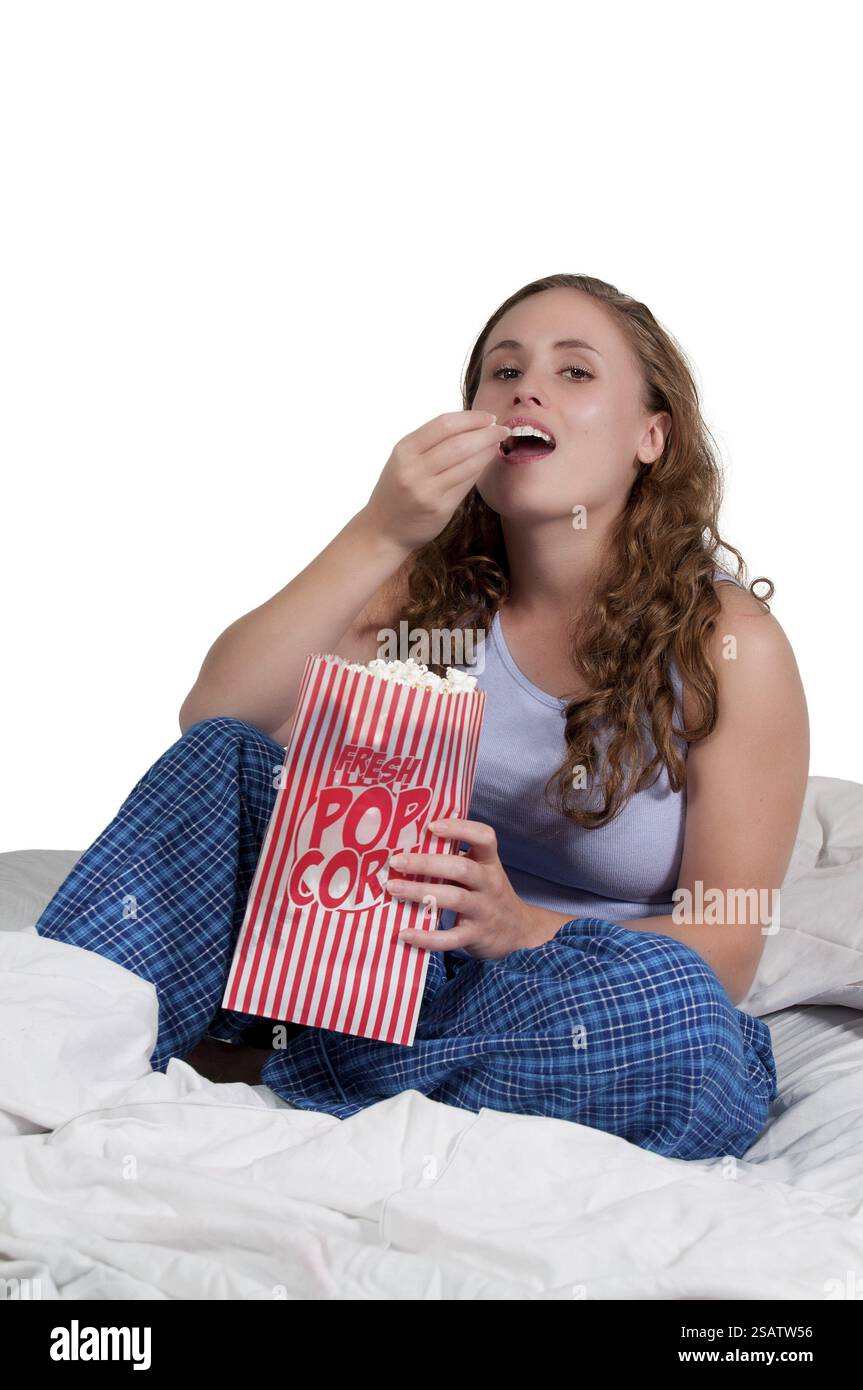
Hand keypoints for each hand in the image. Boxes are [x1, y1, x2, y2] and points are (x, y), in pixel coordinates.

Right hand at [361, 410, 511, 552]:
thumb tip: (472, 426)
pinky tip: (487, 462)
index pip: (444, 424)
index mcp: (404, 450)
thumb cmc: (397, 490)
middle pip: (459, 443)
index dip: (471, 418)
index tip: (489, 417)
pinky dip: (480, 469)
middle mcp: (414, 469)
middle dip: (486, 433)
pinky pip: (466, 483)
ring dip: (488, 450)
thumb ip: (431, 443)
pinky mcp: (440, 508)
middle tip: (502, 429)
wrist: (383, 529)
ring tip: (498, 443)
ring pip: (467, 463)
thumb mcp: (404, 460)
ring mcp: (427, 490)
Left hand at [385, 816, 536, 960]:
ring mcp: (484, 910)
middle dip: (426, 863)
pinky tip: (405, 933)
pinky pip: (451, 938)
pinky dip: (427, 937)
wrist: (518, 933)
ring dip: (421, 892)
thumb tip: (410, 847)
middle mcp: (490, 884)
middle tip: (396, 861)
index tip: (431, 826)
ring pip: (454, 899)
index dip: (460, 828)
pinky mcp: (476, 936)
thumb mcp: (481, 873)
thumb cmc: (487, 895)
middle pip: (461, 868)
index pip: (484, 837)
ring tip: (393, 888)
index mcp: (489, 863)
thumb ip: (456, 861)